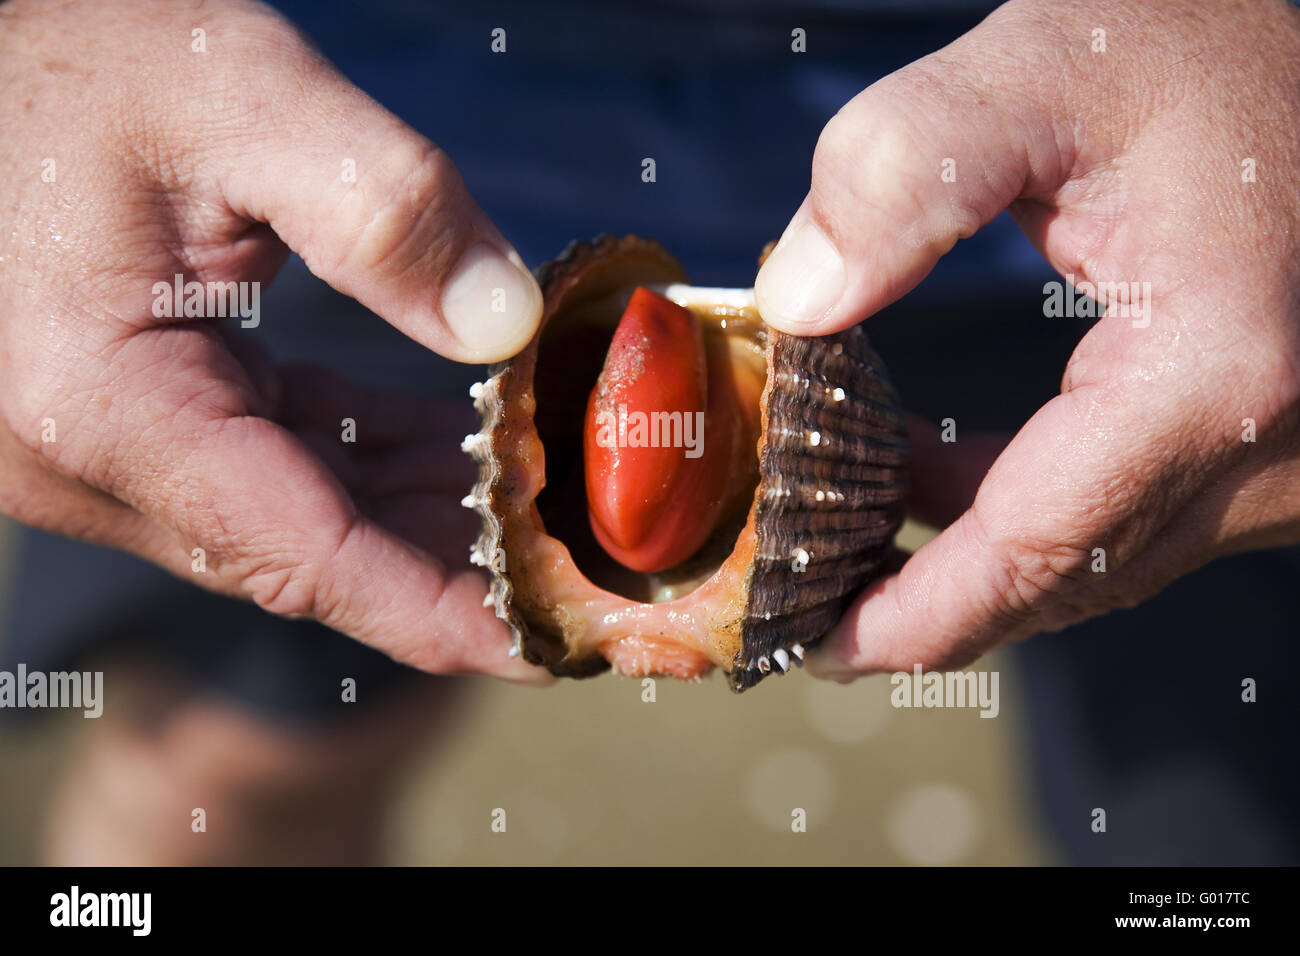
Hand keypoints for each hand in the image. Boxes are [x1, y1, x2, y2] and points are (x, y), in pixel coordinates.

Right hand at [0, 0, 548, 681]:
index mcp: (108, 409)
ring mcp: (107, 448)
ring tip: (544, 506)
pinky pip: (274, 467)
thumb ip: (383, 209)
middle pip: (314, 555)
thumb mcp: (240, 97)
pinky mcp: (135, 414)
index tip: (547, 642)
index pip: (309, 560)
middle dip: (456, 566)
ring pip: (300, 518)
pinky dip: (370, 466)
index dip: (440, 610)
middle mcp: (92, 461)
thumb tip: (507, 320)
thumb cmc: (79, 53)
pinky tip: (459, 450)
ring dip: (424, 517)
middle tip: (579, 563)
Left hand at [753, 0, 1299, 676]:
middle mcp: (1269, 452)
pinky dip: (1017, 511)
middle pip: (1059, 581)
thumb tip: (800, 301)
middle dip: (920, 603)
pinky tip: (922, 468)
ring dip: (962, 554)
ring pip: (1090, 560)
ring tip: (835, 523)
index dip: (908, 617)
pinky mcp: (1265, 446)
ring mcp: (1283, 463)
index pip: (1030, 553)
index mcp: (1214, 377)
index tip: (811, 645)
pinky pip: (1123, 517)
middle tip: (800, 598)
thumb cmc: (1215, 46)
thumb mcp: (1049, 68)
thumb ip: (906, 170)